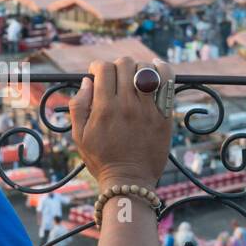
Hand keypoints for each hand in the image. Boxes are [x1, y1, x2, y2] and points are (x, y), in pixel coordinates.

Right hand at [69, 56, 174, 190]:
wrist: (129, 180)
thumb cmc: (101, 159)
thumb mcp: (79, 136)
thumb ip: (78, 106)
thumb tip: (87, 81)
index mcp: (104, 108)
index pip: (104, 69)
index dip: (97, 66)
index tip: (97, 74)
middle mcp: (127, 105)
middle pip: (125, 64)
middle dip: (116, 66)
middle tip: (115, 78)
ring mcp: (148, 109)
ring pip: (146, 69)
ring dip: (137, 67)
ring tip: (133, 76)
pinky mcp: (164, 115)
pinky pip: (167, 82)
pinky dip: (162, 70)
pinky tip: (156, 68)